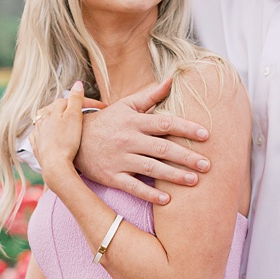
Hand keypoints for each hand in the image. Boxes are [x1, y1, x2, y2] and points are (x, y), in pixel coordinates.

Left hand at [29, 83, 86, 182]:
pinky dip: (49, 132)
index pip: (72, 100)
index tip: (103, 107)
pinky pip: (42, 134)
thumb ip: (76, 99)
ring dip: (60, 119)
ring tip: (71, 123)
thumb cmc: (66, 141)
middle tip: (89, 113)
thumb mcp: (74, 117)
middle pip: (59, 108)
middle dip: (74, 108)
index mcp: (51, 109)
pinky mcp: (37, 145)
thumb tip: (77, 83)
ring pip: (49, 120)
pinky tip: (54, 135)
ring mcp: (38, 132)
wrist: (55, 165)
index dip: (89, 102)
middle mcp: (41, 118)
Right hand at [75, 74, 212, 205]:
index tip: (206, 135)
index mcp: (134, 122)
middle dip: (186, 156)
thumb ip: (150, 95)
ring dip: (173, 176)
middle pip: (162, 148)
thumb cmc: (107, 121)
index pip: (165, 123)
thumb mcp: (126, 105)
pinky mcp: (112, 176)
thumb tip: (172, 79)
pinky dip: (149, 194)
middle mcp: (128, 140)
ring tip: (194, 181)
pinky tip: (167, 200)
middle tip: (207, 165)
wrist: (72, 140)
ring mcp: (120, 159)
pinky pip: (133, 187)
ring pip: (151, 168)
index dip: (186, 128)